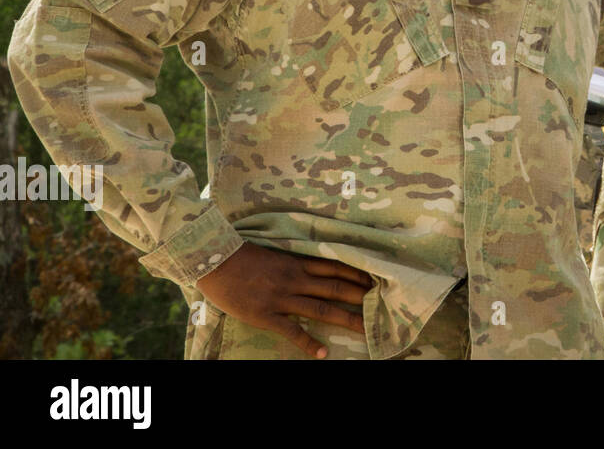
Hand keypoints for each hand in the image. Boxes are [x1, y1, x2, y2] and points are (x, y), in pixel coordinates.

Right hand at [196, 243, 373, 357]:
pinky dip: (309, 343)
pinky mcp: (266, 315)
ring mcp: (282, 298)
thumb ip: (294, 263)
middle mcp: (296, 279)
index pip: (336, 268)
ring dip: (346, 319)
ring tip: (367, 329)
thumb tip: (311, 269)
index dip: (358, 275)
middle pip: (336, 289)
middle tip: (384, 306)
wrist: (214, 259)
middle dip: (362, 298)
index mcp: (298, 263)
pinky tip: (323, 354)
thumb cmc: (242, 256)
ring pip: (321, 309)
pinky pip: (292, 331)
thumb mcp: (274, 254)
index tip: (377, 281)